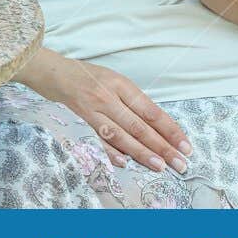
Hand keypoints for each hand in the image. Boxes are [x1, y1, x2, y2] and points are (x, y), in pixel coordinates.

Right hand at [19, 49, 190, 172]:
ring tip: (159, 166)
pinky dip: (110, 151)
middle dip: (162, 146)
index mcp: (121, 84)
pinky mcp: (78, 119)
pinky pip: (97, 138)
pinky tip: (125, 163)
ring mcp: (92, 108)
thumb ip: (132, 100)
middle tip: (180, 163)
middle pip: (139, 126)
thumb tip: (156, 128)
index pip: (151, 111)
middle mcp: (108, 96)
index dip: (170, 130)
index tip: (186, 146)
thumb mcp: (113, 80)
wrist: (51, 71)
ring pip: (121, 135)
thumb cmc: (86, 76)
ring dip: (141, 152)